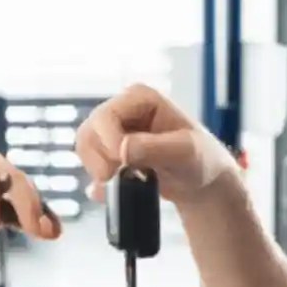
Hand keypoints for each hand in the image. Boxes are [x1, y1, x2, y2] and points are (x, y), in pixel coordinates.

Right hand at [75, 84, 239, 205]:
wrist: (202, 182)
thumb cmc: (201, 160)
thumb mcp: (185, 153)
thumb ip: (155, 149)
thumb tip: (122, 149)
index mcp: (140, 97)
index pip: (106, 115)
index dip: (109, 142)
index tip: (125, 164)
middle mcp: (122, 109)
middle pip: (89, 132)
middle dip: (102, 160)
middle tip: (123, 176)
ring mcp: (114, 131)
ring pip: (85, 148)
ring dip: (100, 171)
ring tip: (126, 181)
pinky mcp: (110, 151)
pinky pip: (90, 164)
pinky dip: (100, 180)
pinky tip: (117, 189)